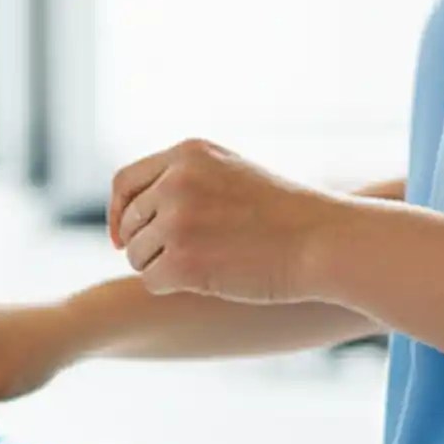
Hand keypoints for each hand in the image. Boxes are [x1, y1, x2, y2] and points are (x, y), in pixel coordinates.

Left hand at [108, 138, 347, 302]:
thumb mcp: (233, 175)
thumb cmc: (288, 215)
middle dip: (149, 246)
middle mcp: (176, 182)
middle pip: (131, 223)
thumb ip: (187, 181)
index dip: (120, 213)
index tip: (124, 238)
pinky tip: (207, 283)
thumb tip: (138, 214)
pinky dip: (172, 288)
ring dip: (161, 268)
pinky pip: (151, 281)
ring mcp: (177, 221)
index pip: (125, 182)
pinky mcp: (181, 260)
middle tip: (185, 261)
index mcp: (188, 154)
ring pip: (138, 255)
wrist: (324, 242)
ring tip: (206, 269)